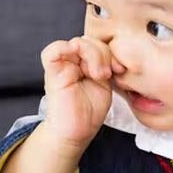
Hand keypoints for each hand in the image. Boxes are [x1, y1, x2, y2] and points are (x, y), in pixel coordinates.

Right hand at [40, 35, 115, 149]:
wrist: (75, 133)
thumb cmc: (89, 113)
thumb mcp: (105, 84)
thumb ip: (105, 65)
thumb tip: (113, 51)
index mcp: (84, 63)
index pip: (97, 43)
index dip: (111, 51)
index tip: (119, 69)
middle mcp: (72, 61)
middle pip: (89, 40)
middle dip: (104, 54)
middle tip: (108, 74)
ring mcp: (62, 66)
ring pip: (77, 42)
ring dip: (94, 55)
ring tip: (99, 76)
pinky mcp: (53, 73)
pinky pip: (53, 51)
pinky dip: (68, 50)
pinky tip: (83, 68)